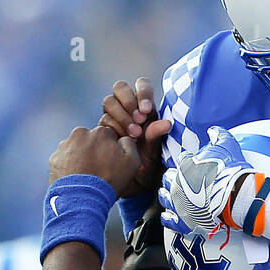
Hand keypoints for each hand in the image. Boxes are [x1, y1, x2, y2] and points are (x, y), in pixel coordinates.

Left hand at [48, 125, 140, 198]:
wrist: (81, 200)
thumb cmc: (108, 182)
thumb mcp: (132, 162)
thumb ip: (129, 144)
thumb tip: (123, 138)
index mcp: (100, 132)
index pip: (109, 136)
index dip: (112, 150)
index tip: (111, 163)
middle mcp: (80, 133)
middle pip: (91, 141)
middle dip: (95, 152)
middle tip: (99, 171)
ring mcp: (65, 145)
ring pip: (77, 149)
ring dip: (82, 158)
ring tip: (87, 176)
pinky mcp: (55, 158)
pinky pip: (65, 159)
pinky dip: (70, 166)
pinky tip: (76, 178)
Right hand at [98, 79, 170, 196]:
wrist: (130, 183)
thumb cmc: (148, 166)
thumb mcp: (154, 152)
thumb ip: (156, 136)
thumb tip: (167, 123)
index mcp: (145, 107)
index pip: (142, 85)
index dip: (142, 93)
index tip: (146, 110)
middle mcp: (128, 108)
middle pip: (120, 87)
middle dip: (128, 101)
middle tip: (138, 120)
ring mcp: (114, 117)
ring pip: (109, 101)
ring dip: (121, 115)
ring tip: (133, 134)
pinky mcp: (103, 128)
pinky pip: (103, 119)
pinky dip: (113, 127)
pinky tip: (121, 140)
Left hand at [160, 127, 255, 237]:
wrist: (237, 197)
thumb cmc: (231, 173)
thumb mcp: (227, 146)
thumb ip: (218, 135)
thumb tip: (213, 131)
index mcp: (187, 165)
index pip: (182, 159)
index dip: (188, 161)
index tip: (193, 163)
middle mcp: (179, 183)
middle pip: (169, 177)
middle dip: (173, 177)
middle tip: (181, 179)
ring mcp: (180, 203)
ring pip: (166, 197)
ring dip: (167, 195)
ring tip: (171, 195)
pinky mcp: (185, 220)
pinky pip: (171, 220)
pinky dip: (169, 218)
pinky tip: (169, 215)